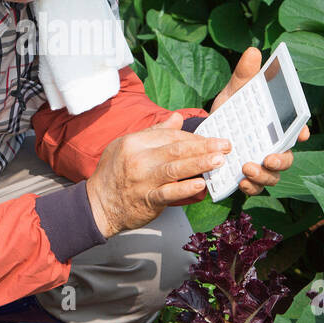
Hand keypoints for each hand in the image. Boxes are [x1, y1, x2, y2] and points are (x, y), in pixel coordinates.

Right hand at [85, 112, 230, 238]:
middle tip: (225, 145)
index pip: (170, 136)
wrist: (98, 205)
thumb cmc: (113, 174)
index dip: (193, 137)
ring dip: (200, 163)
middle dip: (204, 146)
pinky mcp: (146, 200)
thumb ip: (153, 133)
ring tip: (219, 160)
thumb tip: (177, 118)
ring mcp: (143, 180)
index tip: (211, 139)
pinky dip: (185, 189)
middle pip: (176, 149)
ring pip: (176, 169)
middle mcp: (139, 159)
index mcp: (135, 142)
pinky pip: (169, 193)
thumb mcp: (126, 145)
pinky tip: (201, 185)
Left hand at [209, 46, 310, 195]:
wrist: (203, 135)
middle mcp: (272, 147)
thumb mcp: (232, 92)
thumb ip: (243, 75)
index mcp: (274, 126)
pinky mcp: (247, 179)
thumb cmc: (228, 111)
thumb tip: (253, 52)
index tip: (301, 133)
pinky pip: (255, 189)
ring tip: (247, 168)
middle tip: (268, 158)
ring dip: (264, 176)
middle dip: (281, 160)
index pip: (294, 130)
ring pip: (273, 177)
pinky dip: (250, 188)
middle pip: (287, 158)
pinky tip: (241, 183)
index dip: (301, 132)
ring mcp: (261, 165)